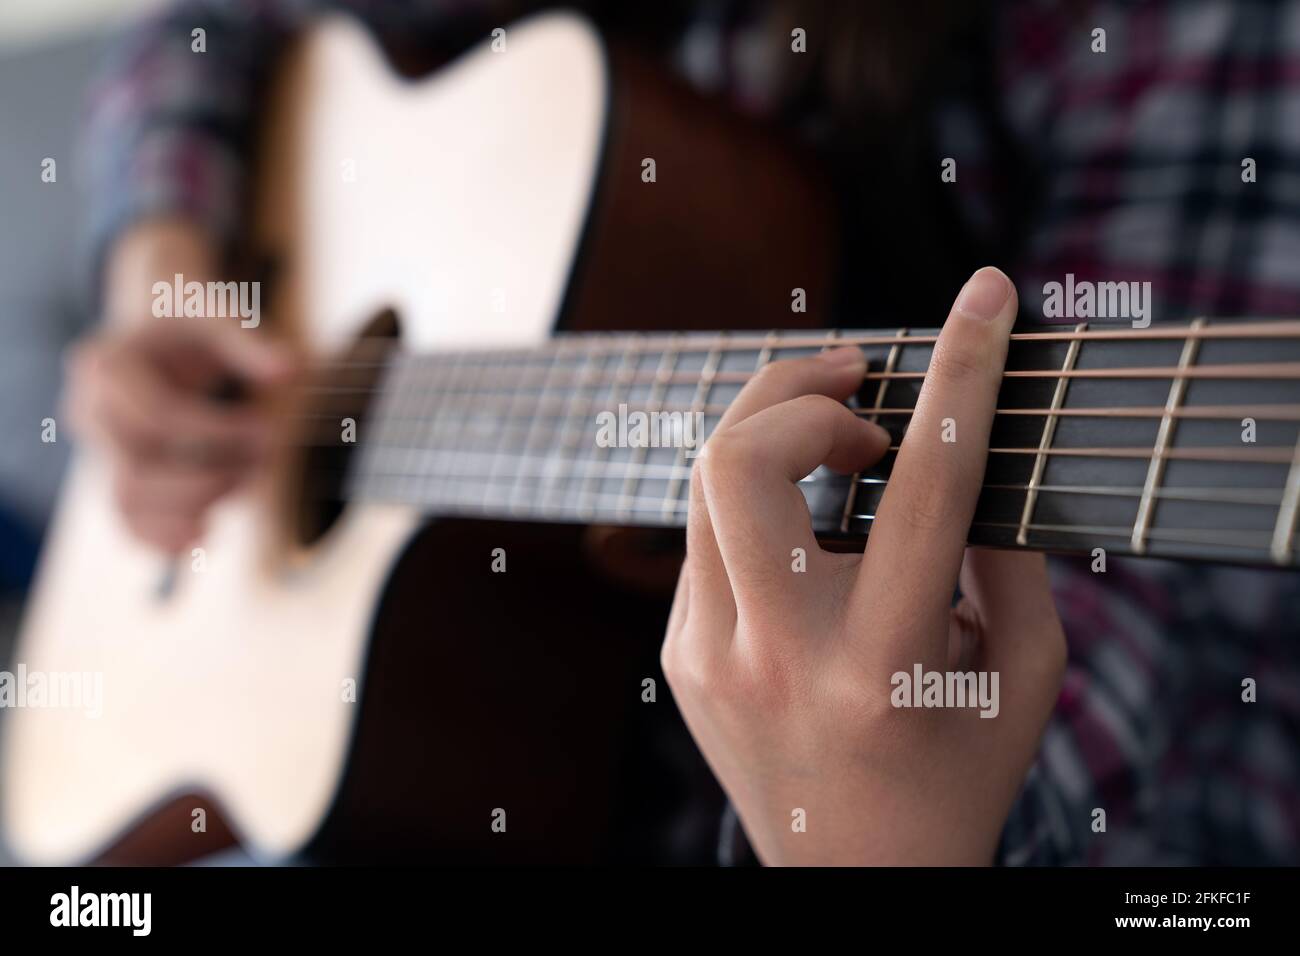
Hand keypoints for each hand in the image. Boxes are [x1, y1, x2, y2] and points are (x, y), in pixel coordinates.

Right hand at [66, 221, 294, 550]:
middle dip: (209, 474)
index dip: (218, 433)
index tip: (267, 430)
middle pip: (137, 467)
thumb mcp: (218, 316)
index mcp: (105, 365)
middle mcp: (88, 412)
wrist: (157, 342)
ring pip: (129, 503)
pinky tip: (207, 536)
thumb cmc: (189, 329)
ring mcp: (97, 450)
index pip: (158, 416)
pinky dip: (164, 539)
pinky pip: (127, 524)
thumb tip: (290, 371)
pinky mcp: (114, 479)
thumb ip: (251, 342)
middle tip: (264, 460)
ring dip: (195, 507)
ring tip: (246, 485)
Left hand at [662, 267, 1065, 865]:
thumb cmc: (955, 777)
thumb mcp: (1024, 677)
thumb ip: (1013, 556)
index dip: (963, 373)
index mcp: (883, 664)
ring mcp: (709, 658)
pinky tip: (810, 533)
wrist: (855, 882)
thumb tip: (961, 443)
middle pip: (740, 463)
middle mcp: (777, 657)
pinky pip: (706, 536)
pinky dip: (762, 503)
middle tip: (862, 396)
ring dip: (775, 432)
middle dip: (799, 391)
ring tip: (846, 447)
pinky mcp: (679, 657)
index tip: (986, 295)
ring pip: (704, 484)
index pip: (927, 484)